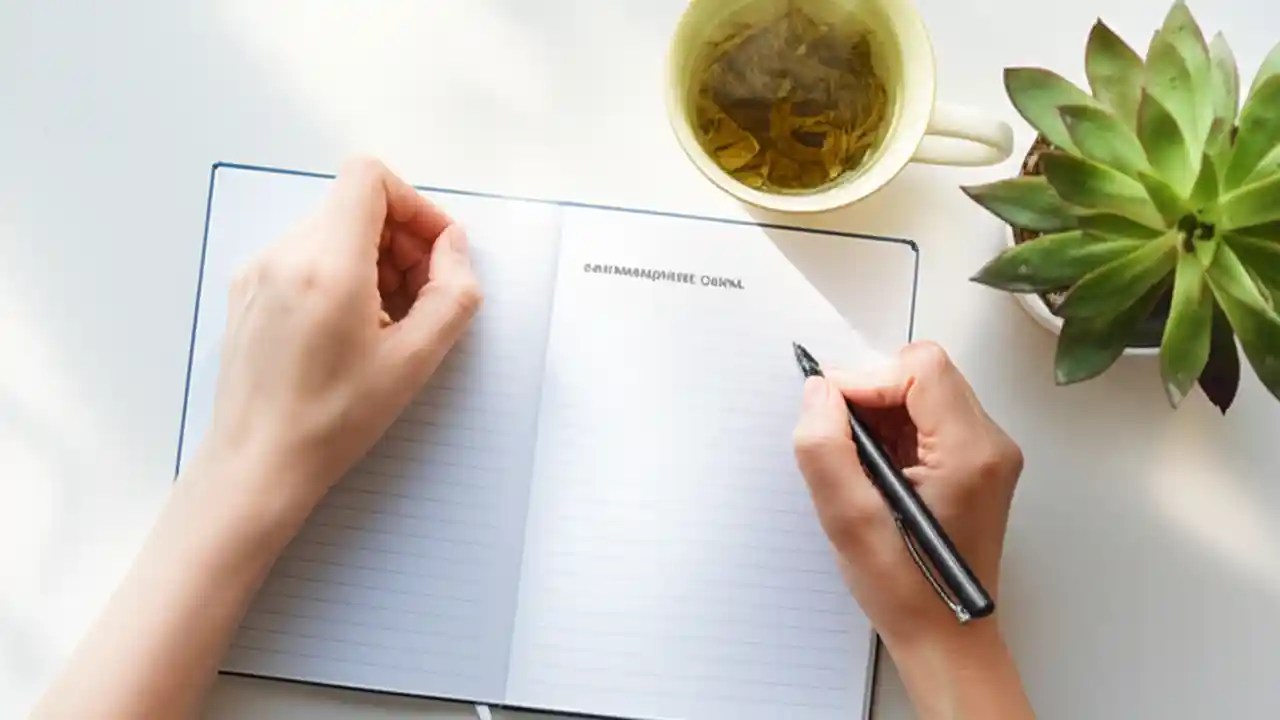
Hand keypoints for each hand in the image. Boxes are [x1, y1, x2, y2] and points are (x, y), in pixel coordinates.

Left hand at [203, 158, 481, 517]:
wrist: (258, 462)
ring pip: (332, 229)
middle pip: (355, 204)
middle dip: (401, 239)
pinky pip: (305, 255)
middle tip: (422, 296)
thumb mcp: (416, 360)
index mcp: (326, 263)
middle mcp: (285, 254)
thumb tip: (454, 248)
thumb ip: (453, 292)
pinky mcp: (247, 291)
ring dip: (373, 258)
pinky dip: (341, 273)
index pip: (369, 178)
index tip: (435, 253)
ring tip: (390, 320)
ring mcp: (259, 270)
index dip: (415, 205)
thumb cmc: (335, 419)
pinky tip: (353, 328)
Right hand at [793, 341, 1031, 717]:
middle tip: (841, 439)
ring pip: (924, 392)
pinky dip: (893, 430)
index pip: (919, 368)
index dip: (866, 379)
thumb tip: (819, 393)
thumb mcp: (849, 521)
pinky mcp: (974, 463)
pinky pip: (928, 417)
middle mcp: (989, 444)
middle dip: (871, 393)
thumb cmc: (907, 590)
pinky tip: (876, 470)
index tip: (831, 411)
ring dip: (881, 413)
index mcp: (970, 453)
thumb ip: (826, 449)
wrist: (946, 637)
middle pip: (924, 373)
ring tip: (858, 463)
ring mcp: (986, 453)